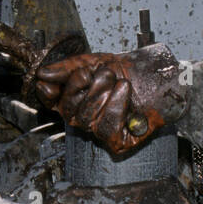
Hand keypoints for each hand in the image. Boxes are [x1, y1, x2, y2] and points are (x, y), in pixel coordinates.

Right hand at [33, 44, 187, 156]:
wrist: (159, 76)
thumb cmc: (128, 71)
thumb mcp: (94, 62)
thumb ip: (67, 68)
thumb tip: (43, 75)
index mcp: (75, 99)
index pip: (50, 102)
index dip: (47, 95)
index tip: (50, 84)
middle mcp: (85, 118)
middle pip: (68, 109)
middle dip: (84, 85)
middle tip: (103, 71)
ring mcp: (101, 131)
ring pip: (87, 120)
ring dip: (102, 94)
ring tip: (117, 80)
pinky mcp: (119, 141)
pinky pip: (107, 129)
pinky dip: (116, 106)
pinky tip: (124, 91)